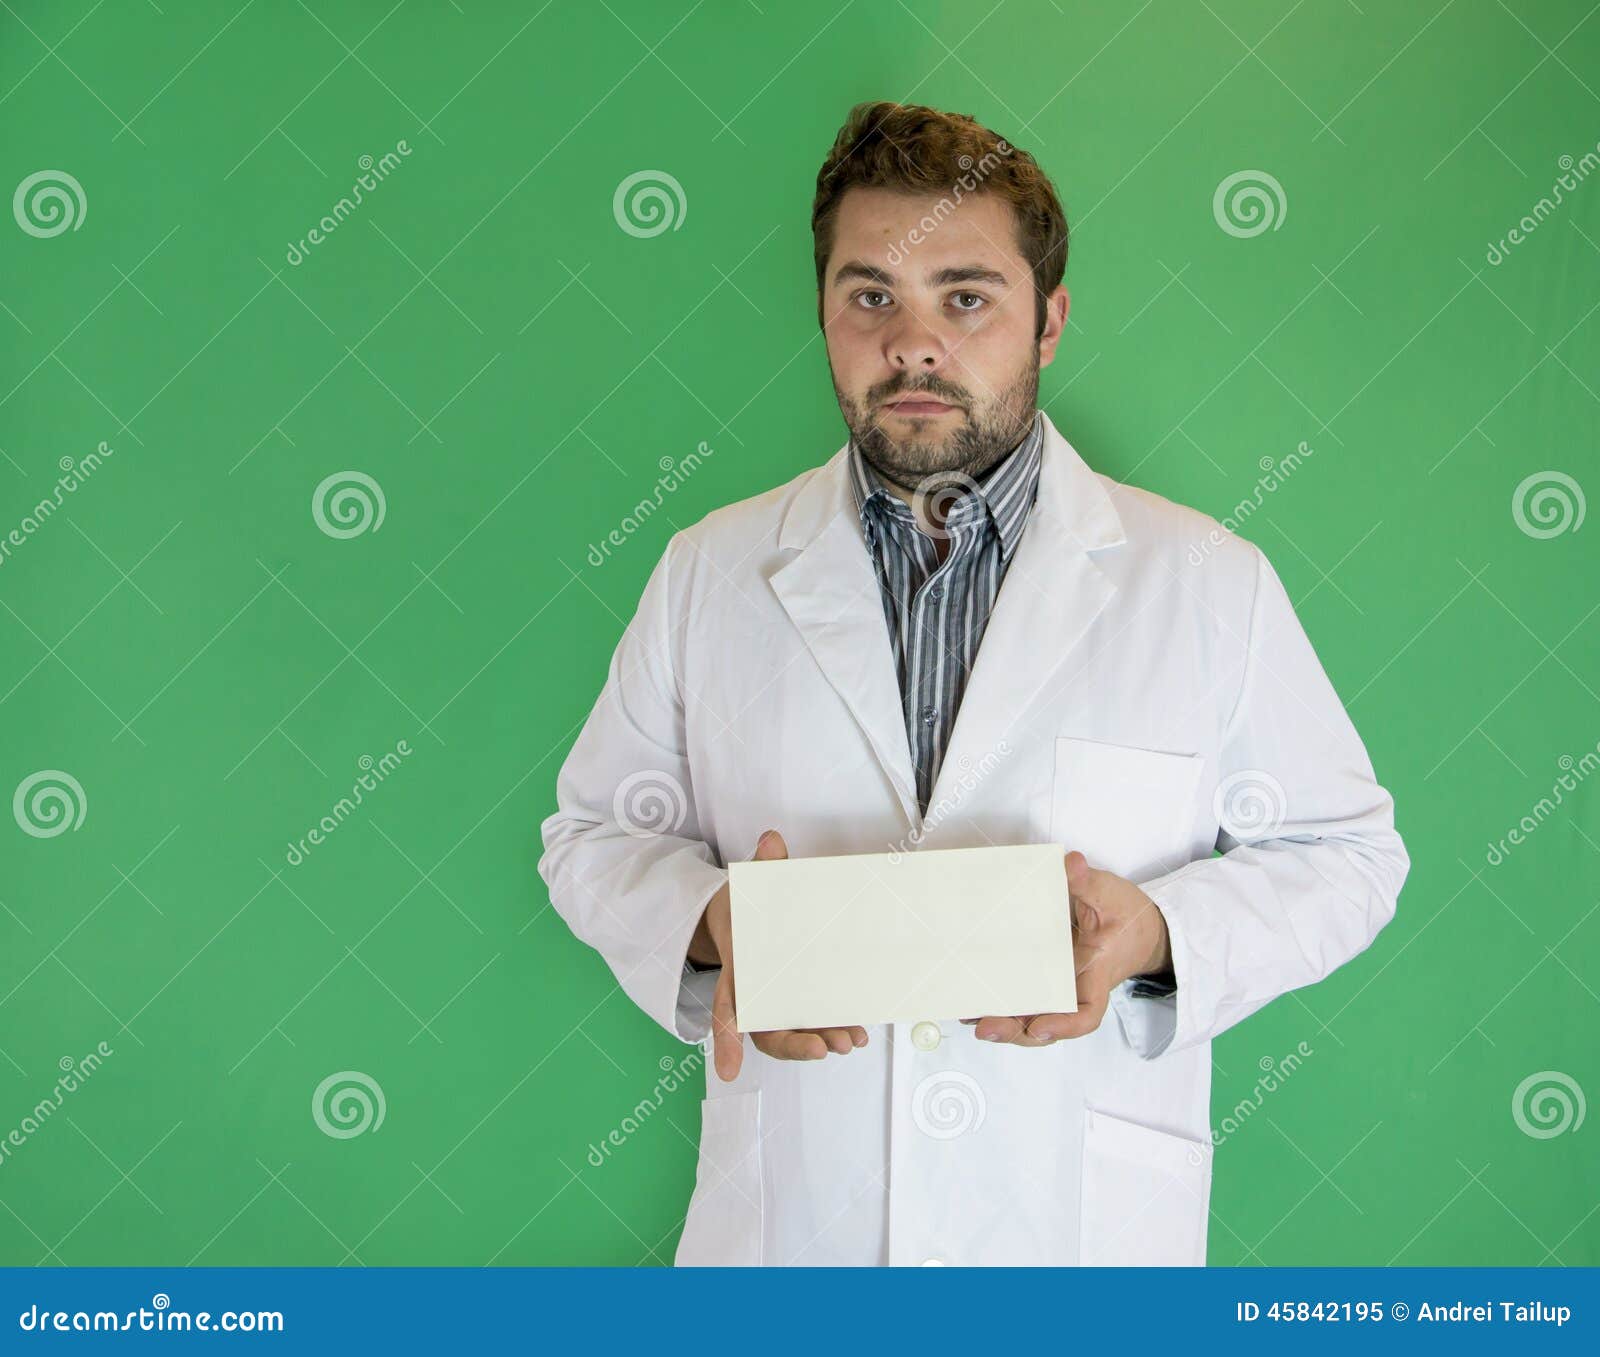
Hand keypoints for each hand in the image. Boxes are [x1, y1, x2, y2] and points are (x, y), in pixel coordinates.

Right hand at [699, 828, 868, 1081]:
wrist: (738, 917)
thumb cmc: (743, 908)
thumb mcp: (748, 884)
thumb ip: (762, 865)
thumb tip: (772, 841)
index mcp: (737, 971)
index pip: (726, 1008)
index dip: (726, 1040)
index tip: (728, 1070)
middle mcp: (753, 994)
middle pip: (765, 1032)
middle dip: (793, 1046)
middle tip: (822, 1048)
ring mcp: (774, 1002)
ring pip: (791, 1033)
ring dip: (818, 1042)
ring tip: (849, 1042)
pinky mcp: (795, 1001)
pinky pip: (809, 1023)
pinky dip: (831, 1031)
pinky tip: (856, 1033)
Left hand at [965, 849, 1170, 1044]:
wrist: (1140, 931)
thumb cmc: (1127, 918)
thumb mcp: (1112, 895)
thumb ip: (1089, 882)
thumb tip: (1071, 863)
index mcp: (1096, 974)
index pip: (1087, 1012)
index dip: (1064, 1025)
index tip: (1040, 1027)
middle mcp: (1074, 988)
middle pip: (1047, 1024)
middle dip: (1016, 1030)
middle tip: (985, 1027)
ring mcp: (1057, 986)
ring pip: (1030, 1017)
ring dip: (1002, 1022)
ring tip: (969, 1017)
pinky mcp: (1043, 979)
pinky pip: (1022, 999)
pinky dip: (998, 1005)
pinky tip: (971, 1004)